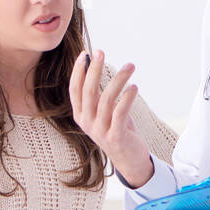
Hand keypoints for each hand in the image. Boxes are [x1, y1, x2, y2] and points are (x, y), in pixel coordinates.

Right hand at [69, 49, 152, 184]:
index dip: (78, 71)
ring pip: (106, 99)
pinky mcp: (116, 137)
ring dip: (119, 79)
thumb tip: (96, 63)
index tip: (85, 53)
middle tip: (101, 52)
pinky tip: (134, 87)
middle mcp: (86, 123)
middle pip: (88, 91)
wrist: (128, 158)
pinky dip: (127, 98)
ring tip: (130, 66)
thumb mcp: (103, 111)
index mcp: (80, 115)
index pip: (74, 89)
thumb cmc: (116, 129)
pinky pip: (120, 113)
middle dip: (94, 69)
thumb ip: (98, 94)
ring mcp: (100, 131)